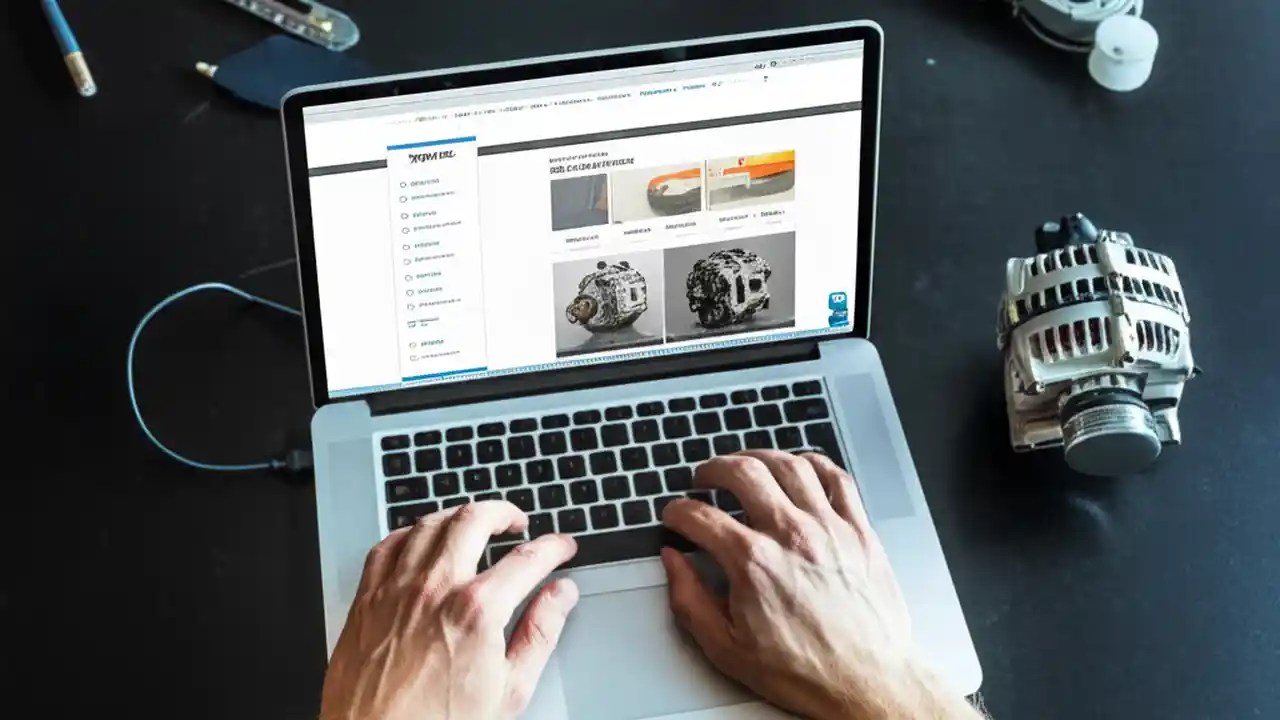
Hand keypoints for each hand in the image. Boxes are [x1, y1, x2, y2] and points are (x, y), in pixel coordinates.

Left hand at [320, 502, 579, 719]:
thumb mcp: (509, 690)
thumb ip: (540, 633)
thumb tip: (561, 596)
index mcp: (477, 610)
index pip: (528, 557)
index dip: (554, 546)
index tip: (561, 546)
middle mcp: (435, 589)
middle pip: (474, 519)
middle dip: (504, 512)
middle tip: (518, 523)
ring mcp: (396, 590)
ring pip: (429, 523)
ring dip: (459, 515)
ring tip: (474, 523)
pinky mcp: (366, 600)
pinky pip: (386, 545)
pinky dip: (410, 533)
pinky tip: (420, 540)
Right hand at [660, 452, 978, 719]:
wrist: (866, 682)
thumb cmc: (804, 670)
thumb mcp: (727, 649)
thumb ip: (690, 600)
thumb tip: (673, 563)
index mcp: (753, 564)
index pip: (700, 516)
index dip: (678, 512)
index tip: (676, 515)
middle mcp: (791, 536)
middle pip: (744, 473)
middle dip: (713, 468)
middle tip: (704, 477)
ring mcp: (829, 528)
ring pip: (790, 465)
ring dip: (760, 457)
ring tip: (745, 464)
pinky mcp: (860, 531)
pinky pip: (837, 478)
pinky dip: (814, 463)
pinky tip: (800, 466)